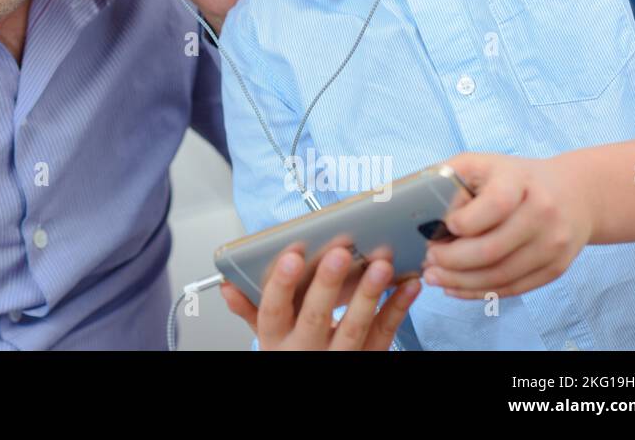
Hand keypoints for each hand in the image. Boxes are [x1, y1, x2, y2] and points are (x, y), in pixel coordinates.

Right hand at [220, 244, 420, 349]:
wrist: (314, 381)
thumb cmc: (293, 352)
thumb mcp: (267, 335)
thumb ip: (250, 309)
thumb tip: (227, 286)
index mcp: (277, 338)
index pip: (273, 311)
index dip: (282, 283)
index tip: (292, 255)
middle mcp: (306, 350)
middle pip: (316, 317)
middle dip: (328, 284)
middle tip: (341, 253)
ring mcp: (339, 358)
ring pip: (354, 329)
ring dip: (369, 295)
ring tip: (381, 266)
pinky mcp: (367, 360)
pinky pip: (385, 336)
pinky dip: (398, 309)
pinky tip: (407, 286)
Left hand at [421, 152, 593, 299]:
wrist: (573, 194)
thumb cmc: (513, 178)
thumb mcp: (481, 164)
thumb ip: (448, 180)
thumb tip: (416, 211)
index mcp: (519, 181)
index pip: (494, 205)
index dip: (464, 221)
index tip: (444, 225)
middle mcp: (542, 213)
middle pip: (492, 248)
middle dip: (451, 260)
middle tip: (428, 260)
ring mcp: (552, 244)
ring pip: (500, 275)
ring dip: (460, 281)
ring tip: (434, 277)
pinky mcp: (556, 268)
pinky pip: (513, 288)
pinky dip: (479, 292)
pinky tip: (456, 287)